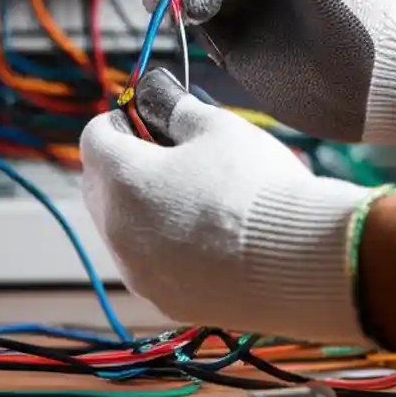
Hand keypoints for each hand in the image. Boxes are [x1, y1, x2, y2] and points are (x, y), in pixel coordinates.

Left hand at [80, 68, 387, 342]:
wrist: (301, 260)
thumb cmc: (257, 186)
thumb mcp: (218, 127)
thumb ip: (177, 109)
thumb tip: (159, 95)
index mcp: (122, 178)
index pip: (94, 138)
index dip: (119, 122)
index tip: (148, 120)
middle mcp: (117, 230)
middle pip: (99, 187)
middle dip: (125, 166)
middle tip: (171, 156)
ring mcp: (138, 271)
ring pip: (123, 230)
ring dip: (144, 210)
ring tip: (198, 200)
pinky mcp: (165, 301)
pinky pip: (150, 266)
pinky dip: (166, 249)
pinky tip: (210, 240)